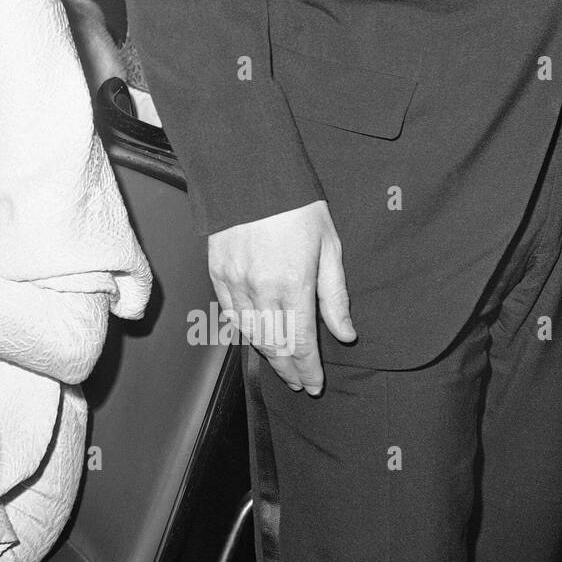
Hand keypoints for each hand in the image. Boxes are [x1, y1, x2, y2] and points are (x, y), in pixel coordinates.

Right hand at [207, 199, 354, 395]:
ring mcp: (235, 283)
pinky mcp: (217, 273)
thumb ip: (335, 296)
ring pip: (251, 334)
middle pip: (274, 345)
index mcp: (293, 285)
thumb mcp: (329, 247)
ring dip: (268, 356)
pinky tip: (257, 339)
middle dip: (289, 369)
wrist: (250, 175)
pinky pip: (232, 314)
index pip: (300, 342)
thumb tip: (345, 334)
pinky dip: (246, 332)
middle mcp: (261, 290)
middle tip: (299, 384)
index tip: (314, 385)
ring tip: (282, 368)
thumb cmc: (296, 207)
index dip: (308, 369)